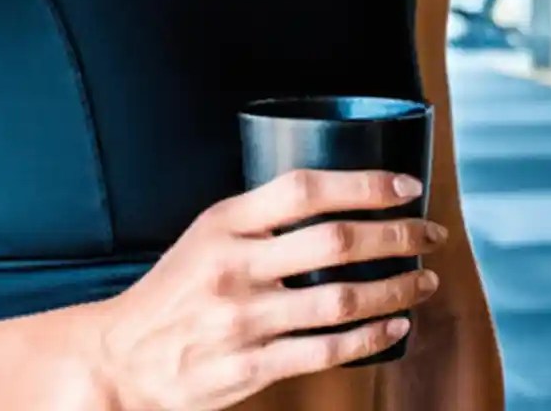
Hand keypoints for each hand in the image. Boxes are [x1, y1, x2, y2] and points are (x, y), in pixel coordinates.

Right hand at [92, 170, 446, 410]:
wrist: (122, 357)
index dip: (362, 183)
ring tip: (423, 281)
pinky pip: (327, 350)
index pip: (302, 190)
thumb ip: (257, 222)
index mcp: (222, 225)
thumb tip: (335, 204)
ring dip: (396, 288)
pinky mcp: (250, 367)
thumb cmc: (172, 294)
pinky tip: (394, 327)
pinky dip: (371, 336)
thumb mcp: (203, 239)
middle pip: (335, 241)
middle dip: (397, 234)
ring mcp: (242, 319)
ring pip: (341, 299)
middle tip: (429, 235)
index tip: (405, 185)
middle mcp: (233, 267)